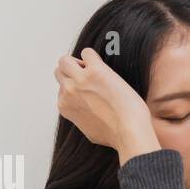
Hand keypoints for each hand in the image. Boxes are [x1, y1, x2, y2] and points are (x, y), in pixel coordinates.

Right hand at [54, 47, 158, 163]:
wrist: (129, 131)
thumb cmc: (115, 135)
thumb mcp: (89, 130)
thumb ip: (81, 117)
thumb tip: (85, 112)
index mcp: (65, 106)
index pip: (62, 88)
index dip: (76, 87)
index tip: (89, 90)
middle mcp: (68, 92)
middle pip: (60, 72)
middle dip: (72, 72)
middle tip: (89, 77)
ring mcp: (80, 80)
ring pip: (66, 60)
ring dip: (79, 63)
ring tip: (95, 71)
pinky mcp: (95, 71)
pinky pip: (87, 53)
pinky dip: (93, 57)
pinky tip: (105, 68)